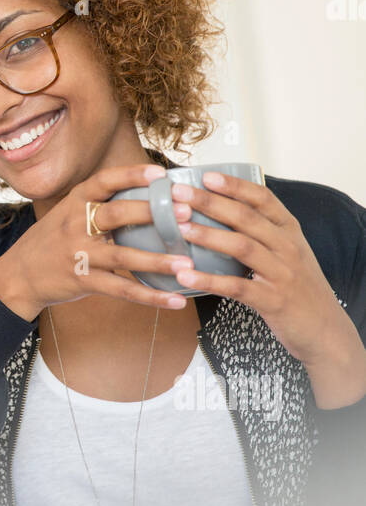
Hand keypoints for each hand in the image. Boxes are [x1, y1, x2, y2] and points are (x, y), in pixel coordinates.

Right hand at [0, 162, 199, 320]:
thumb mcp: (67, 214)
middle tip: (186, 212)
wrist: (18, 276)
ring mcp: (79, 255)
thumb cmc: (51, 242)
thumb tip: (147, 194)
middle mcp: (75, 225)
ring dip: (158, 261)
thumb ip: (98, 205)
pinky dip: (151, 297)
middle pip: (116, 214)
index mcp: (74, 203)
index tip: (160, 174)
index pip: (104, 181)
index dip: (132, 175)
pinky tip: (175, 300)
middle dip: (153, 212)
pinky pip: (122, 290)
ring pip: (124, 257)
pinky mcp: (84, 281)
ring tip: (188, 263)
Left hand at [171, 172, 365, 407]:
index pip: (263, 198)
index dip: (234, 185)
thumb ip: (264, 232)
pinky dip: (209, 280)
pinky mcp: (273, 301)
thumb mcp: (289, 253)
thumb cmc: (299, 288)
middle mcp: (288, 247)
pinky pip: (237, 287)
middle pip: (246, 218)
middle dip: (210, 203)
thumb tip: (222, 211)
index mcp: (290, 231)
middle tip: (179, 193)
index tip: (207, 175)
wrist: (326, 330)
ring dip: (208, 235)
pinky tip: (185, 275)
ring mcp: (281, 273)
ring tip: (179, 227)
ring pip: (242, 246)